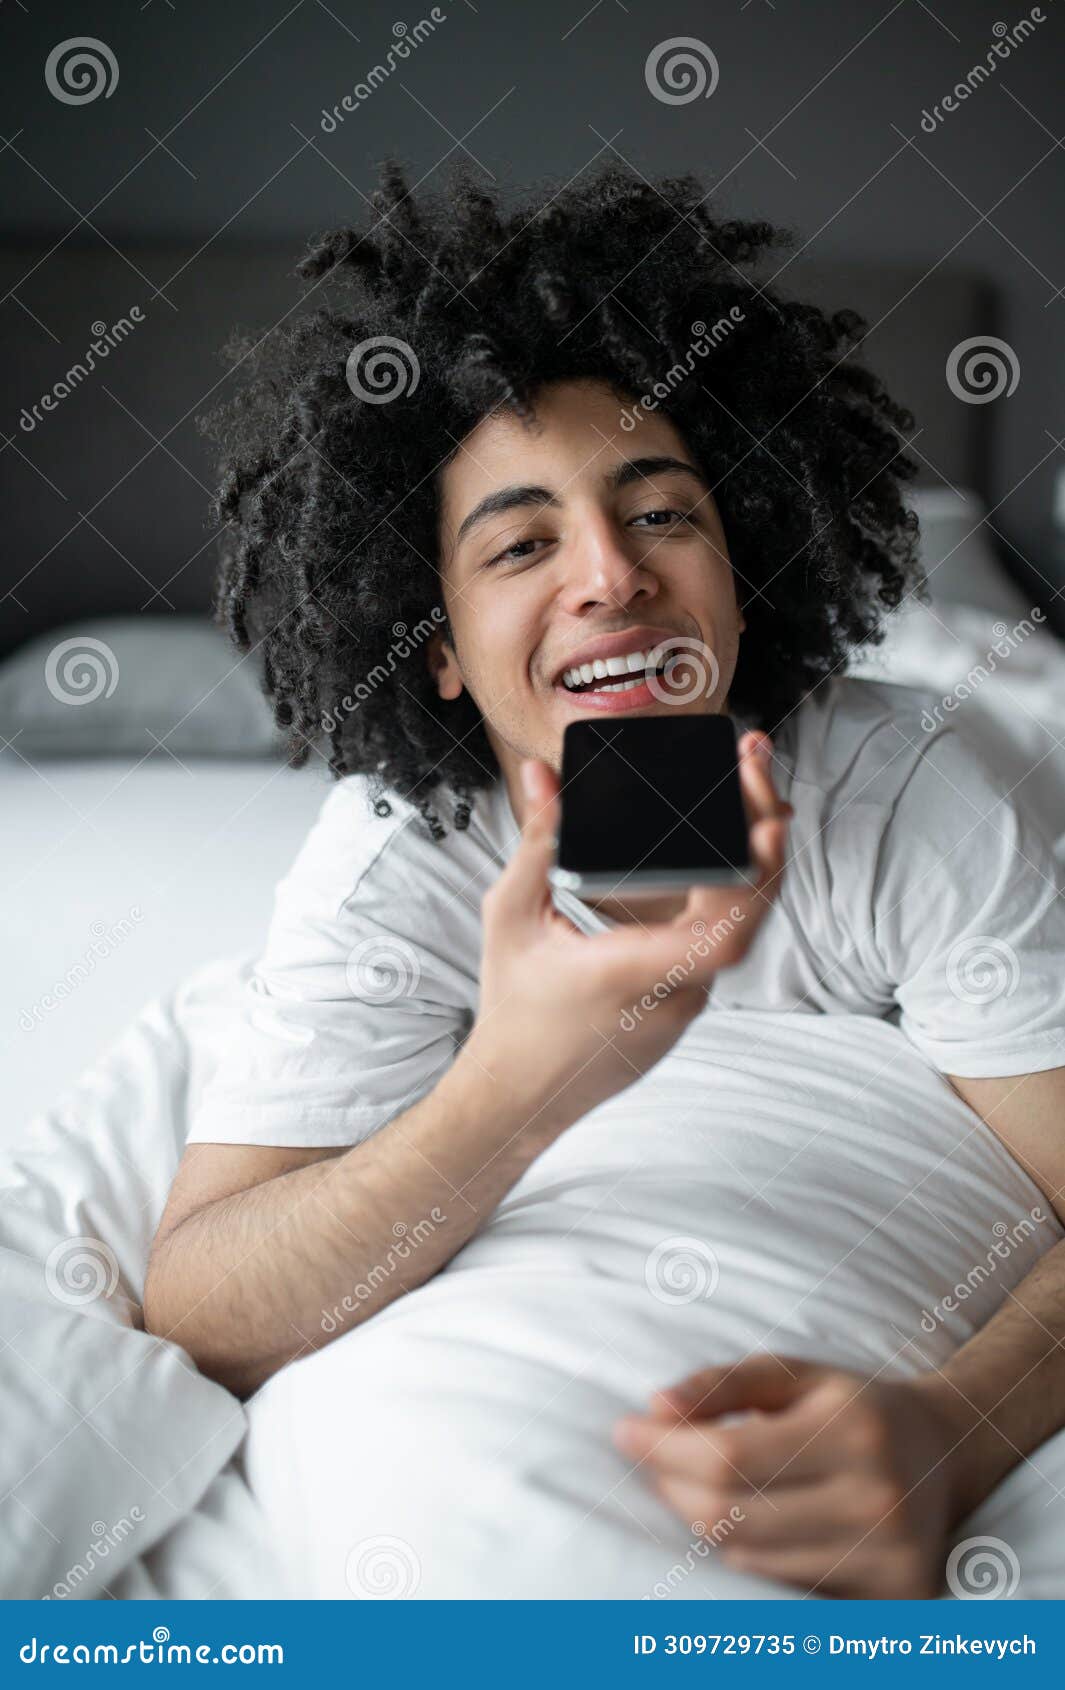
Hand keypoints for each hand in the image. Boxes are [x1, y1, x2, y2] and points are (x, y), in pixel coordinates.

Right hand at [462, 731, 790, 1133]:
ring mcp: (687, 1003)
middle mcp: (676, 991)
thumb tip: (542, 776)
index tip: (767, 823)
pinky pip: (722, 943)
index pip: (723, 931)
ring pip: (741, 927)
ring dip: (752, 863)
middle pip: (750, 914)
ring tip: (751, 795)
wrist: (522, 1091)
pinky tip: (732, 849)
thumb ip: (538, 842)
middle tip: (755, 769)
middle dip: (764, 836)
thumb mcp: (513, 916)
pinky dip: (733, 893)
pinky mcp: (687, 1004)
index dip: (756, 878)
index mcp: (634, 971)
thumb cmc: (514, 1007)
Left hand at [614, 1354, 969, 1597]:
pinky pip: (783, 1594)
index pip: (728, 1457)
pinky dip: (749, 1562)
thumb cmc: (850, 1406)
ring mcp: (888, 1562)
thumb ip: (723, 1383)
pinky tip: (749, 1528)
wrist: (944, 1453)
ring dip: (707, 1525)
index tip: (623, 1432)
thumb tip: (655, 1406)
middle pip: (729, 1518)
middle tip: (654, 1461)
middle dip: (672, 1487)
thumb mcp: (794, 1374)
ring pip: (747, 1560)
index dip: (662, 1449)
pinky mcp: (891, 1606)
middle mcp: (876, 1502)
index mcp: (853, 1432)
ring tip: (708, 1487)